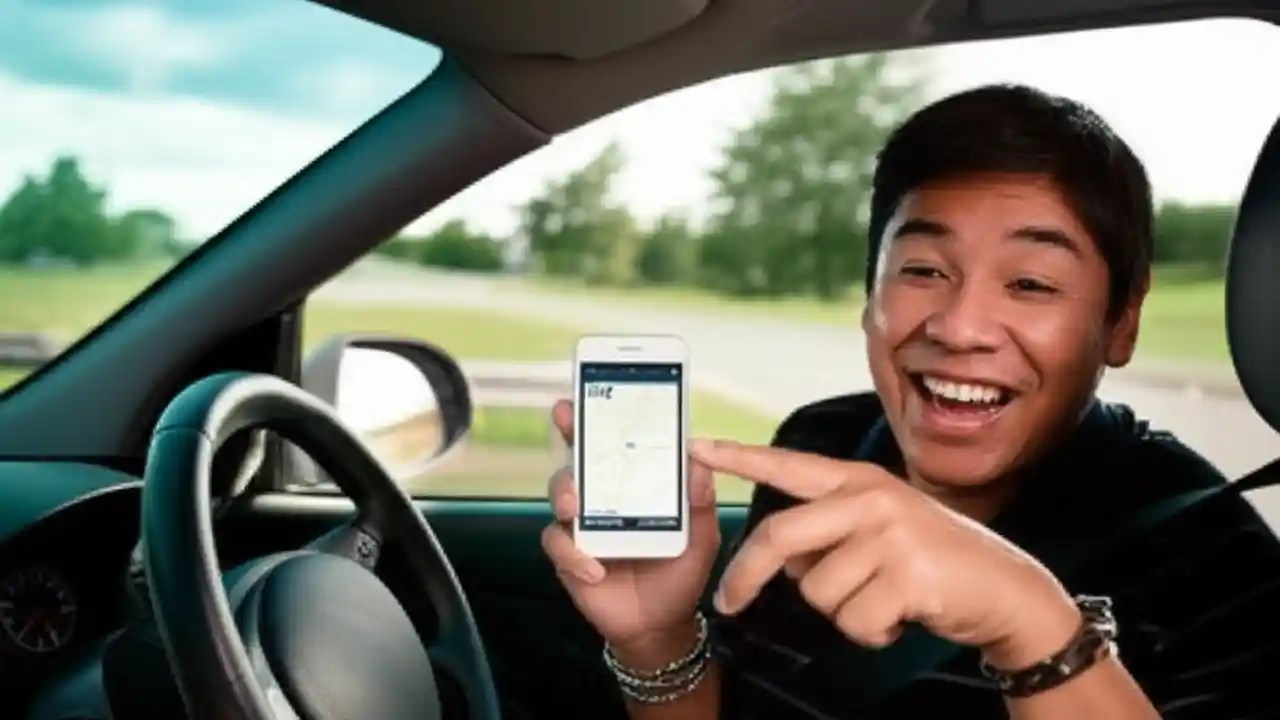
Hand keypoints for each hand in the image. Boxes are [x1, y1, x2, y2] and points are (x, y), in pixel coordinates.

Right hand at [541, 400, 721, 659]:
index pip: (616, 442)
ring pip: (560, 494)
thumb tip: (700, 461)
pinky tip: (594, 567)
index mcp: (635, 483)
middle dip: (570, 433)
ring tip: (574, 506)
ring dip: (564, 493)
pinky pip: (558, 545)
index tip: (590, 390)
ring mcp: (583, 524)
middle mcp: (603, 496)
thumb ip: (700, 501)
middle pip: (579, 455)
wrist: (661, 623)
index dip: (601, 414)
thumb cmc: (679, 570)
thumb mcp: (701, 535)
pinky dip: (573, 554)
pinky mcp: (569, 556)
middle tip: (566, 420)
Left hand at [694, 439, 1079, 668]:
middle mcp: (871, 498)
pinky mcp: (908, 574)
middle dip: (746, 576)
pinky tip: (905, 615)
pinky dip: (873, 634)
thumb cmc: (934, 564)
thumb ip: (832, 530)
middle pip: (781, 536)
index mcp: (860, 482)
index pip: (788, 466)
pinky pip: (854, 622)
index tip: (695, 448)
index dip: (740, 458)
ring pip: (818, 592)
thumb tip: (781, 558)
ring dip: (844, 613)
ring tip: (887, 598)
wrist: (1007, 591)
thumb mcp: (882, 528)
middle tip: (727, 605)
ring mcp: (891, 534)